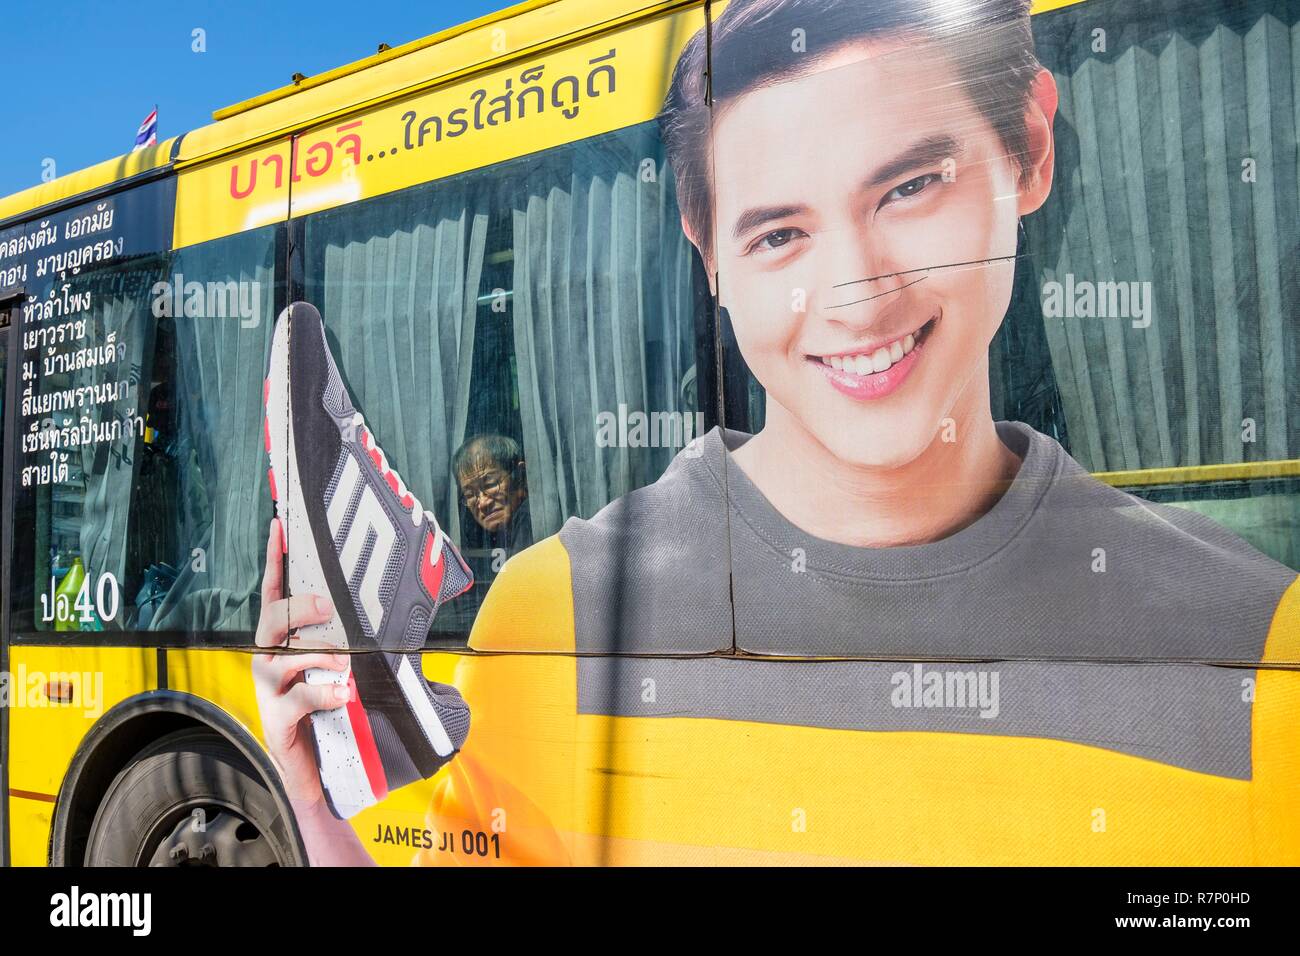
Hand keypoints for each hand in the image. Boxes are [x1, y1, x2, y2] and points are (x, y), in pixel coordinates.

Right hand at [251, 518, 348, 807]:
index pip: (277, 593)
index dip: (276, 560)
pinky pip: (297, 700)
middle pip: (272, 621)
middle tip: (328, 606)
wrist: (321, 770)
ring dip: (316, 655)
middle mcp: (271, 660)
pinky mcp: (277, 721)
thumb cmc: (336, 706)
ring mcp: (269, 691)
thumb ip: (361, 638)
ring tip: (345, 659)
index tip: (281, 524)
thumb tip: (403, 605)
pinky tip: (344, 693)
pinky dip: (323, 694)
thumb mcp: (349, 666)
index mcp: (286, 640)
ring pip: (282, 660)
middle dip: (299, 609)